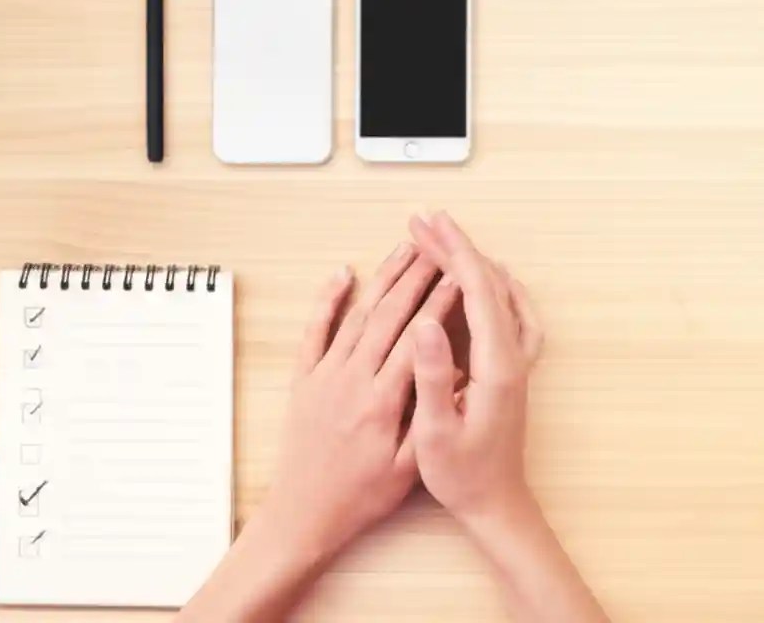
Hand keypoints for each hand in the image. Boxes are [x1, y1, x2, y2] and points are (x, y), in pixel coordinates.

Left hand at [257, 243, 458, 559]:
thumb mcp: (407, 468)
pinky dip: (328, 299)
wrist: (305, 514)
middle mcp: (350, 380)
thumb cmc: (361, 496)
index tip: (459, 276)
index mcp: (381, 402)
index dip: (440, 303)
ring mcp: (323, 375)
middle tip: (437, 249)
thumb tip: (451, 372)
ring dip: (382, 279)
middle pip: (387, 315)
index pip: (416, 339)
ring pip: (356, 314)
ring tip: (405, 249)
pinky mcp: (304, 379)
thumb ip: (427, 417)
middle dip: (416, 277)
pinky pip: (315, 330)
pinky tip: (342, 273)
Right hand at [405, 214, 610, 622]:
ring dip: (472, 262)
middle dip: (456, 247)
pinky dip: (490, 284)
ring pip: (502, 292)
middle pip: (491, 283)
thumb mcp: (435, 431)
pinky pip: (510, 310)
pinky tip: (477, 280)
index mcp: (497, 366)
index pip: (478, 290)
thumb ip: (431, 376)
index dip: (452, 252)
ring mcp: (519, 361)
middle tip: (423, 220)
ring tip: (440, 241)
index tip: (427, 224)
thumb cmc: (462, 475)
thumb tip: (425, 325)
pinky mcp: (514, 368)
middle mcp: (515, 356)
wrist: (496, 503)